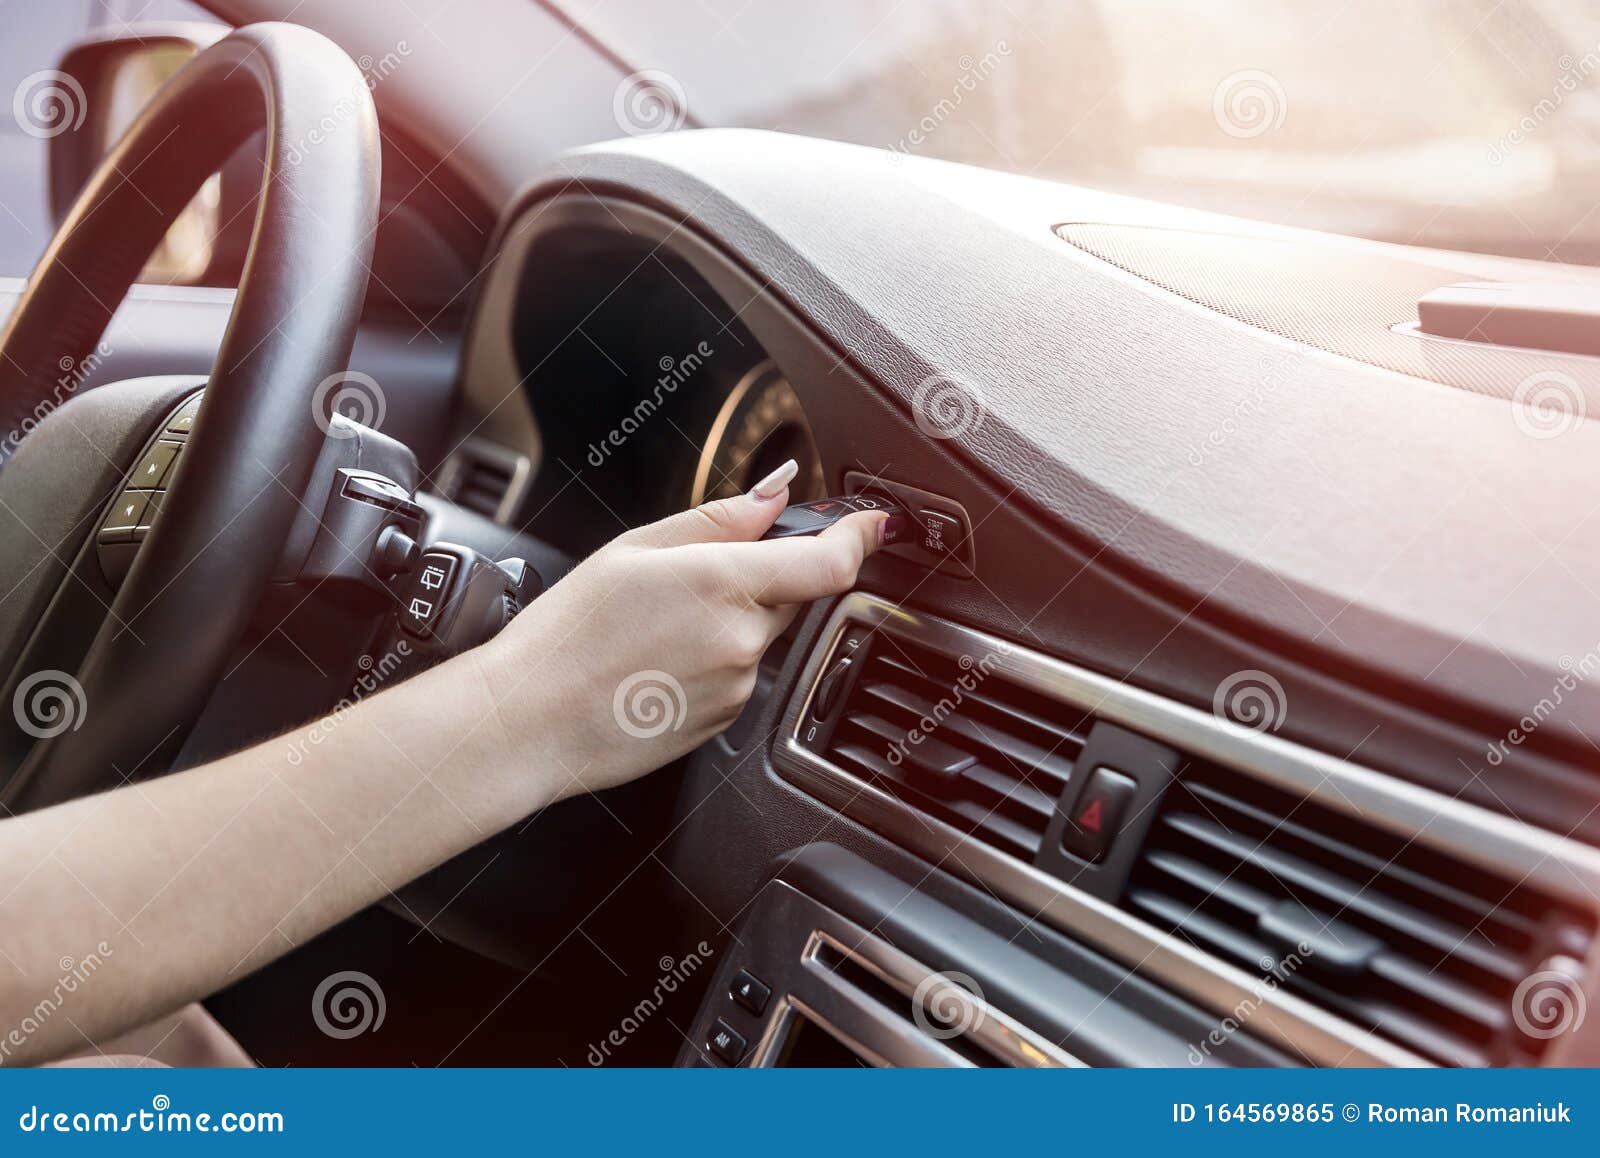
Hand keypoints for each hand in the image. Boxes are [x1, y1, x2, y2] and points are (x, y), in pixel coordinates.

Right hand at [476, 460, 886, 799]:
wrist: (529, 724)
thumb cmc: (565, 638)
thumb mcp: (633, 550)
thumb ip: (717, 520)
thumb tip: (774, 496)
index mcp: (723, 584)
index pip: (828, 561)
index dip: (860, 536)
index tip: (874, 523)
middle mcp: (742, 640)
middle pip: (789, 594)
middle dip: (758, 577)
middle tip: (687, 581)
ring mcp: (737, 687)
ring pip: (760, 636)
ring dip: (729, 621)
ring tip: (655, 629)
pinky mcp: (724, 722)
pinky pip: (739, 676)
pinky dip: (712, 660)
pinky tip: (656, 662)